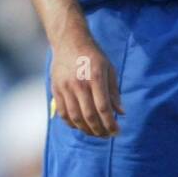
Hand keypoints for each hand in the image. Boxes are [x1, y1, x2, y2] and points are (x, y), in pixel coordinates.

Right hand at [50, 21, 123, 137]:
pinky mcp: (55, 89)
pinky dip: (72, 123)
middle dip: (100, 130)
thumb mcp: (109, 69)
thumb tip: (121, 113)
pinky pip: (63, 112)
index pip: (103, 108)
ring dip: (86, 130)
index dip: (110, 124)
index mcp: (95, 78)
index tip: (117, 132)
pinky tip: (81, 126)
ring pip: (75, 117)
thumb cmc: (93, 56)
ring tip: (96, 134)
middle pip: (89, 116)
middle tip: (107, 136)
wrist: (69, 41)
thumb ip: (114, 92)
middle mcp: (79, 84)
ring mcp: (65, 87)